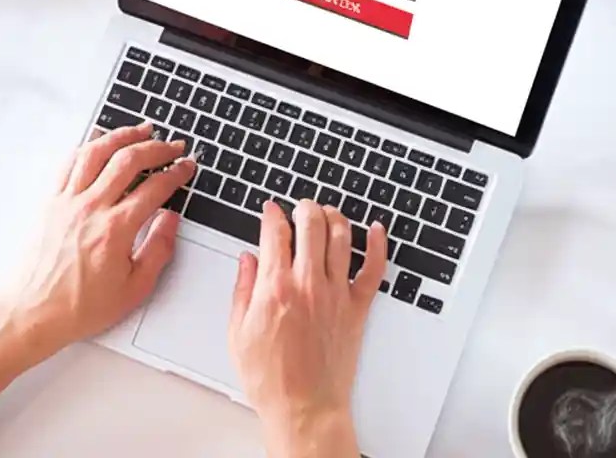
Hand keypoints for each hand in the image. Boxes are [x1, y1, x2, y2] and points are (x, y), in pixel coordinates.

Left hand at [0, 122, 195, 416]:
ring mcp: (67, 201)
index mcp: (115, 230)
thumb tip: (170, 220)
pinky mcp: (50, 202)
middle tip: (172, 145)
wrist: (30, 313)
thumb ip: (158, 250)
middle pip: (128, 160)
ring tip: (141, 130)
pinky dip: (89, 146)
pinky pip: (70, 162)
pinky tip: (101, 142)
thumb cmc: (77, 307)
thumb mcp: (133, 290)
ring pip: (97, 152)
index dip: (176, 172)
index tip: (187, 166)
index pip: (154, 188)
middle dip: (156, 147)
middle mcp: (90, 208)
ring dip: (122, 136)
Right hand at [228, 199, 386, 457]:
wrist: (304, 407)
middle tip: (300, 207)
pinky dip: (377, 244)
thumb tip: (246, 261)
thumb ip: (242, 290)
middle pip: (311, 224)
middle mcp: (308, 284)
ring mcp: (336, 294)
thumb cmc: (271, 379)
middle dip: (304, 207)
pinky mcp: (358, 308)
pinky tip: (375, 230)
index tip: (271, 210)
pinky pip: (373, 268)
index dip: (272, 214)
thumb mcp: (238, 332)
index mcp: (274, 288)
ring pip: (341, 237)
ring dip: (333, 217)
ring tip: (327, 213)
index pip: (275, 233)